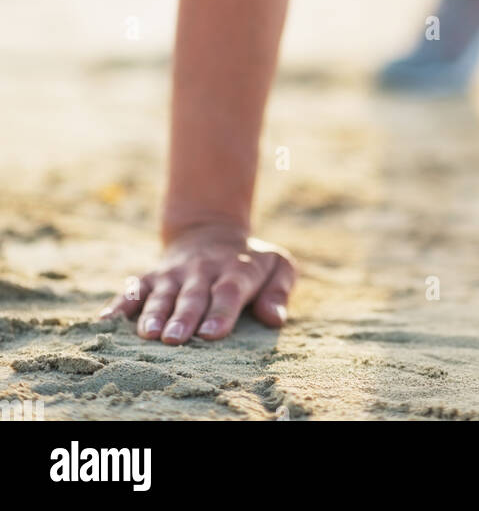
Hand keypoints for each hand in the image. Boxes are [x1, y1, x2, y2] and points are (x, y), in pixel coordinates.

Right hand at [98, 223, 296, 344]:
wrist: (211, 232)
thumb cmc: (249, 262)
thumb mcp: (277, 266)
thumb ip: (280, 290)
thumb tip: (275, 318)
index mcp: (235, 271)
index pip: (228, 293)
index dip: (220, 312)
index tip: (211, 334)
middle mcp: (202, 271)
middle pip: (192, 296)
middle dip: (182, 317)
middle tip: (174, 339)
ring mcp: (174, 274)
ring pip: (162, 294)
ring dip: (153, 313)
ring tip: (147, 334)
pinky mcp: (152, 276)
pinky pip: (134, 289)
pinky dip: (120, 304)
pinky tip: (106, 322)